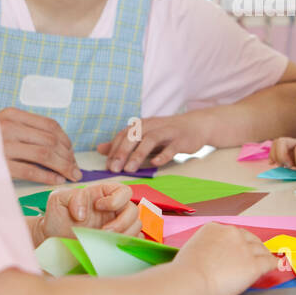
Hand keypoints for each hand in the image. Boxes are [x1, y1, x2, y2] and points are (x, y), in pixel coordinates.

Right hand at [0, 108, 80, 184]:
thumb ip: (26, 131)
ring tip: (71, 175)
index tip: (71, 154)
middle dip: (68, 156)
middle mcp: (8, 127)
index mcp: (12, 115)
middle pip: (50, 140)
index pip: (49, 125)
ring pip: (44, 154)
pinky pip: (30, 171)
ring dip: (63, 166)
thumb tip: (61, 148)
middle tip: (75, 169)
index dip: (66, 140)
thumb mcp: (2, 128)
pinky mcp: (0, 165)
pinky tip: (57, 180)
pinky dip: (48, 176)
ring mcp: (3, 146)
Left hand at [42, 182, 138, 239]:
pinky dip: (128, 245)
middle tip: (104, 231)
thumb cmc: (57, 215)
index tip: (98, 207)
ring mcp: (118, 225)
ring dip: (125, 234)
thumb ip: (72, 197)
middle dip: (122, 222)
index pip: (124, 191)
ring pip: (137, 226)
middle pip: (134, 210)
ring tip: (105, 240)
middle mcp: (115, 209)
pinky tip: (112, 247)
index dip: (116, 200)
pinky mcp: (119, 240)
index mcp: (104, 194)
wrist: (54, 238)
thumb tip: (83, 213)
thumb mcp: (58, 199)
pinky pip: (135, 241)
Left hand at [96, 110, 213, 171]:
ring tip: (129, 169)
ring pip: (150, 140)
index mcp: (141, 125)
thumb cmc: (167, 133)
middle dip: (122, 152)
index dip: (114, 150)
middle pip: (134, 136)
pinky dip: (163, 155)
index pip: (123, 136)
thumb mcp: (143, 137)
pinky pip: (171, 147)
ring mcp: (168, 132)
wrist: (196, 126)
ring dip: (138, 154)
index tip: (108, 166)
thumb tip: (99, 149)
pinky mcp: (181, 139)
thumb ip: (123, 143)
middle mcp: (152, 125)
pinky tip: (155, 164)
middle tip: (114, 168)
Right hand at [172, 223, 278, 294]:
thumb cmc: (185, 272)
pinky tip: (275, 266)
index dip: (238, 242)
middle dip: (253, 246)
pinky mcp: (253, 265)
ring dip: (264, 255)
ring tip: (267, 259)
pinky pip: (268, 262)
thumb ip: (206, 249)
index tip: (240, 248)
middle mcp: (231, 234)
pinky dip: (273, 264)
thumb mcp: (193, 250)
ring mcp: (244, 249)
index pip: (232, 233)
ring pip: (261, 249)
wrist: (190, 280)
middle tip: (256, 254)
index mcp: (214, 228)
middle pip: (249, 238)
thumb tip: (210, 258)